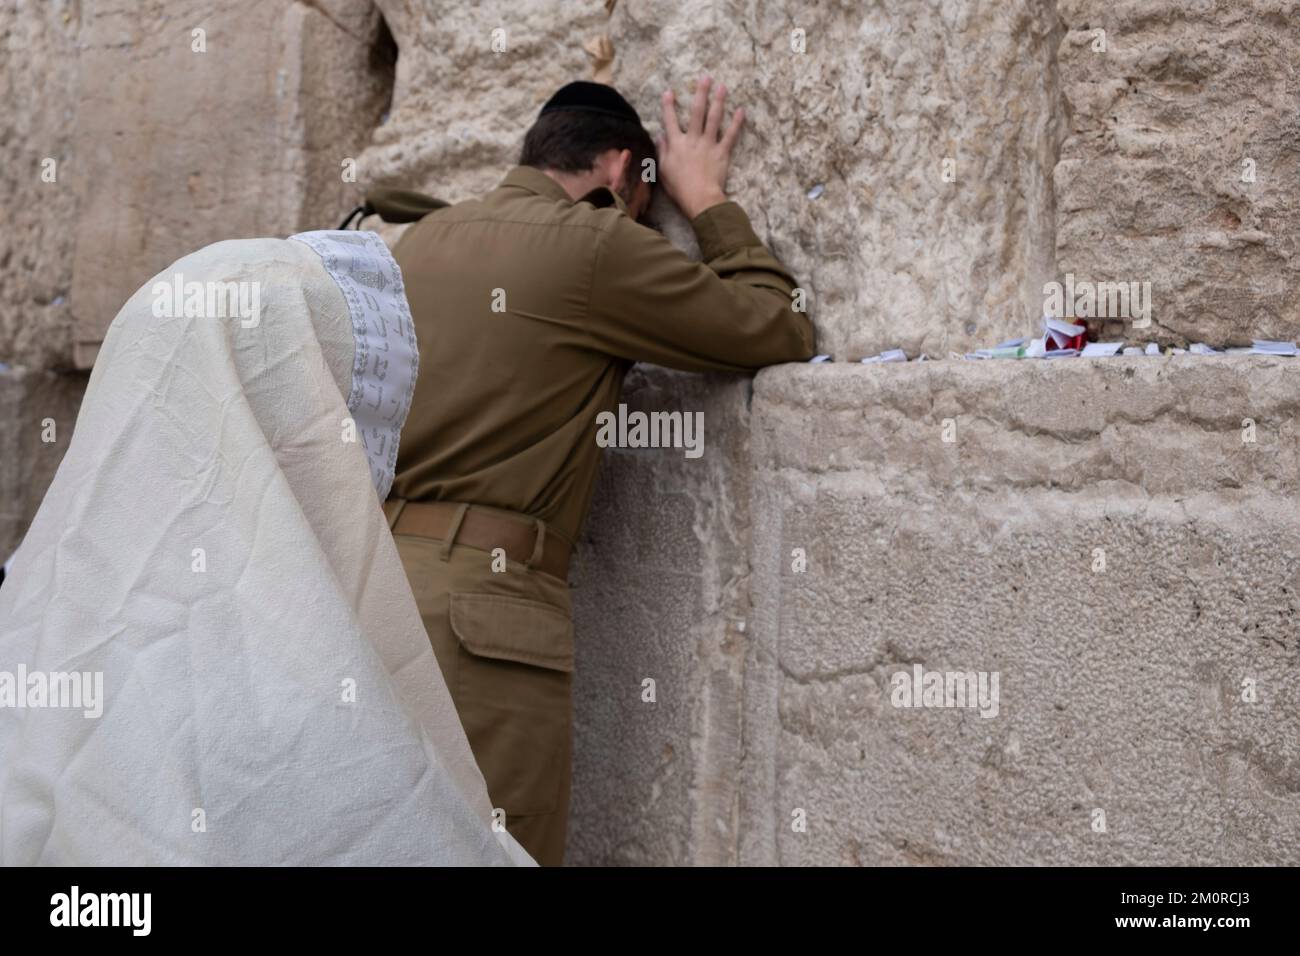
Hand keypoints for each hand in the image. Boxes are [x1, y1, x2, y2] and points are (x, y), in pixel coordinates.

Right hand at [657, 75, 743, 219]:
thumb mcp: (663, 171)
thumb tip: (660, 136)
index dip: (668, 106)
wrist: (699, 198)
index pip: (670, 121)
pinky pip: (730, 135)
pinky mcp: (722, 152)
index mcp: (676, 144)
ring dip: (718, 100)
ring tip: (722, 86)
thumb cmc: (679, 188)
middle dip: (701, 93)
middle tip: (705, 77)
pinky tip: (741, 110)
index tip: (669, 92)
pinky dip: (736, 122)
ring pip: (714, 118)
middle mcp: (692, 139)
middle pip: (696, 112)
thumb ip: (661, 151)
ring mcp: (708, 144)